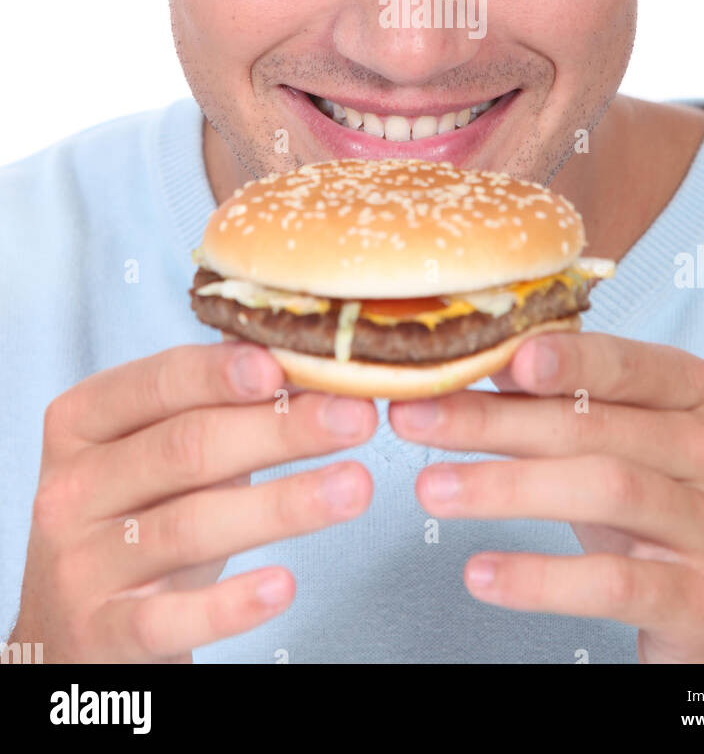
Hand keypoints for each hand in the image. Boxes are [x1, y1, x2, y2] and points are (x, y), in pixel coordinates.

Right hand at [9, 343, 376, 661]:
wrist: (72, 627)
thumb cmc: (135, 516)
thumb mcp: (160, 451)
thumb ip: (214, 401)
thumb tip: (292, 344)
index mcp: (81, 423)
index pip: (156, 383)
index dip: (222, 372)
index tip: (285, 365)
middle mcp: (71, 488)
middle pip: (186, 448)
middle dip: (280, 430)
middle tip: (356, 418)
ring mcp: (80, 564)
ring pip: (190, 526)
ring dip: (283, 505)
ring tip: (355, 487)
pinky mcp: (101, 633)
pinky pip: (170, 618)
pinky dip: (228, 604)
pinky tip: (282, 586)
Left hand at [389, 331, 703, 662]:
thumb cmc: (678, 517)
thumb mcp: (638, 449)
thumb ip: (576, 406)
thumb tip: (486, 362)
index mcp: (700, 398)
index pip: (625, 364)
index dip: (564, 358)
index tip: (500, 356)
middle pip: (593, 426)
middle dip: (495, 421)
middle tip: (416, 419)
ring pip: (602, 490)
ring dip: (504, 487)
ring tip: (429, 490)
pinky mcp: (703, 600)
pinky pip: (612, 581)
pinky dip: (540, 578)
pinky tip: (483, 573)